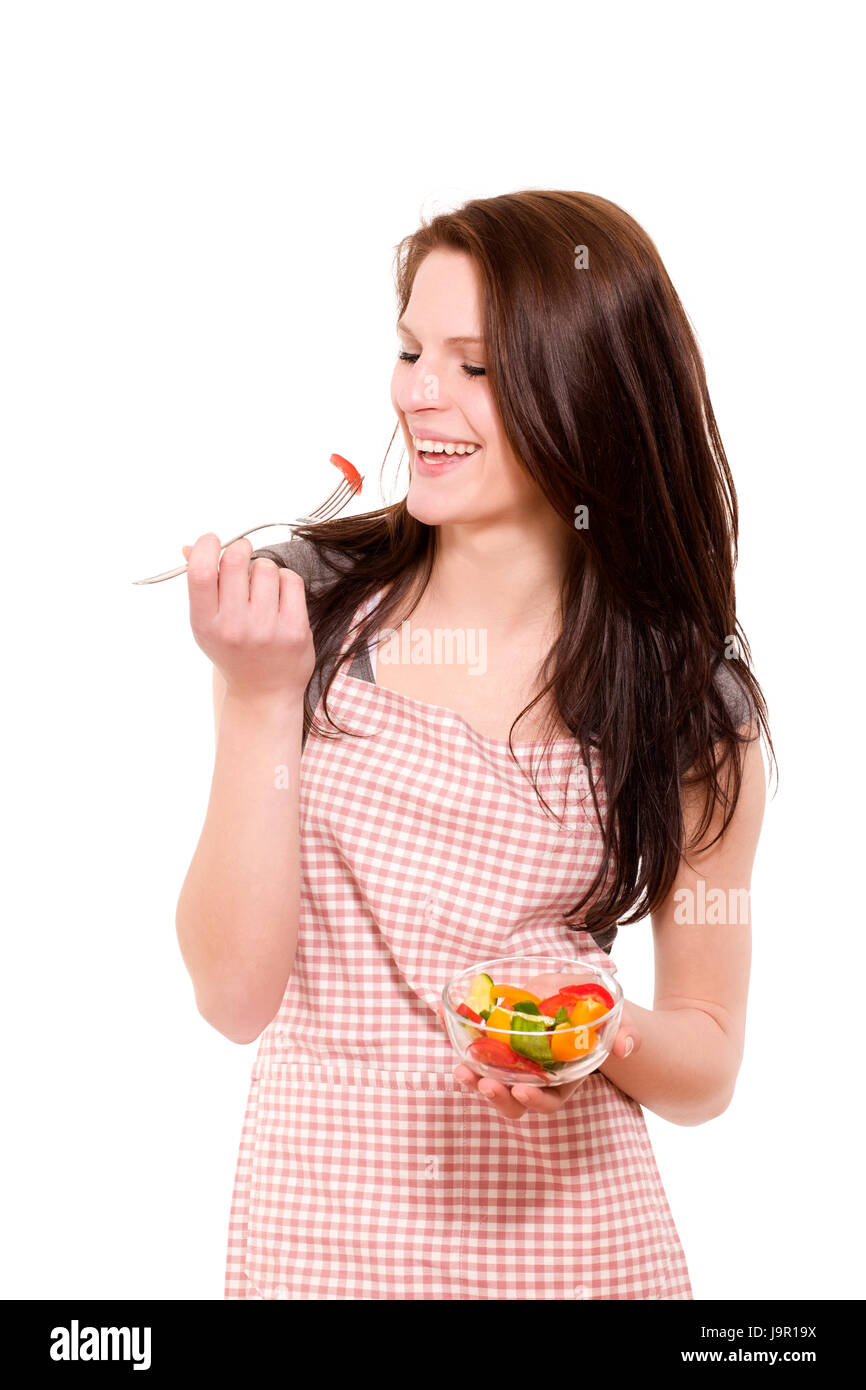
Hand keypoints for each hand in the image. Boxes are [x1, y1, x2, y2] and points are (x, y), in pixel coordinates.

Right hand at [182, 535, 314, 701]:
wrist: (263, 692)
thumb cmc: (233, 651)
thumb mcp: (207, 624)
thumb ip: (200, 585)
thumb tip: (191, 547)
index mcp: (206, 623)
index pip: (201, 572)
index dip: (207, 547)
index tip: (213, 541)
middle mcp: (234, 627)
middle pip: (235, 561)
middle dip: (240, 548)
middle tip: (242, 555)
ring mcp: (266, 629)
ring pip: (266, 567)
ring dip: (264, 568)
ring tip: (262, 587)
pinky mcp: (294, 629)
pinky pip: (291, 580)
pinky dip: (285, 580)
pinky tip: (279, 596)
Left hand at [435, 972, 639, 1121]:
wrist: (573, 993)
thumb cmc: (595, 1011)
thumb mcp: (614, 1017)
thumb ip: (623, 1031)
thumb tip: (626, 1046)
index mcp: (562, 1077)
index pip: (548, 1101)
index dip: (534, 1101)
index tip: (521, 1090)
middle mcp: (534, 1075)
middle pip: (512, 1100)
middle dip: (496, 1097)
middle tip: (482, 1083)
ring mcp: (510, 1060)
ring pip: (487, 1079)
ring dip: (471, 1078)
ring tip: (460, 1069)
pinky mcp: (493, 1039)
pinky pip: (471, 1042)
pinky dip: (454, 1031)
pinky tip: (440, 1012)